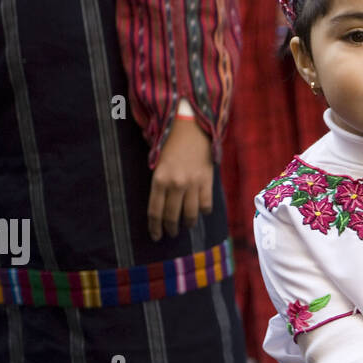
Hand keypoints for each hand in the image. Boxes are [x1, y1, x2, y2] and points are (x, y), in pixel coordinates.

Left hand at [148, 114, 212, 240]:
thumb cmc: (171, 144)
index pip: (155, 211)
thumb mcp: (157, 163)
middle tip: (170, 233)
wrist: (192, 126)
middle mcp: (175, 184)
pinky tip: (200, 210)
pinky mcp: (207, 181)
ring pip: (190, 214)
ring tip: (186, 225)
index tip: (156, 236)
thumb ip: (158, 184)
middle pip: (172, 217)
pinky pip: (205, 205)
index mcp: (159, 179)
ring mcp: (193, 183)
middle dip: (170, 229)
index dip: (155, 227)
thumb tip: (159, 208)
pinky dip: (203, 211)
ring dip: (187, 223)